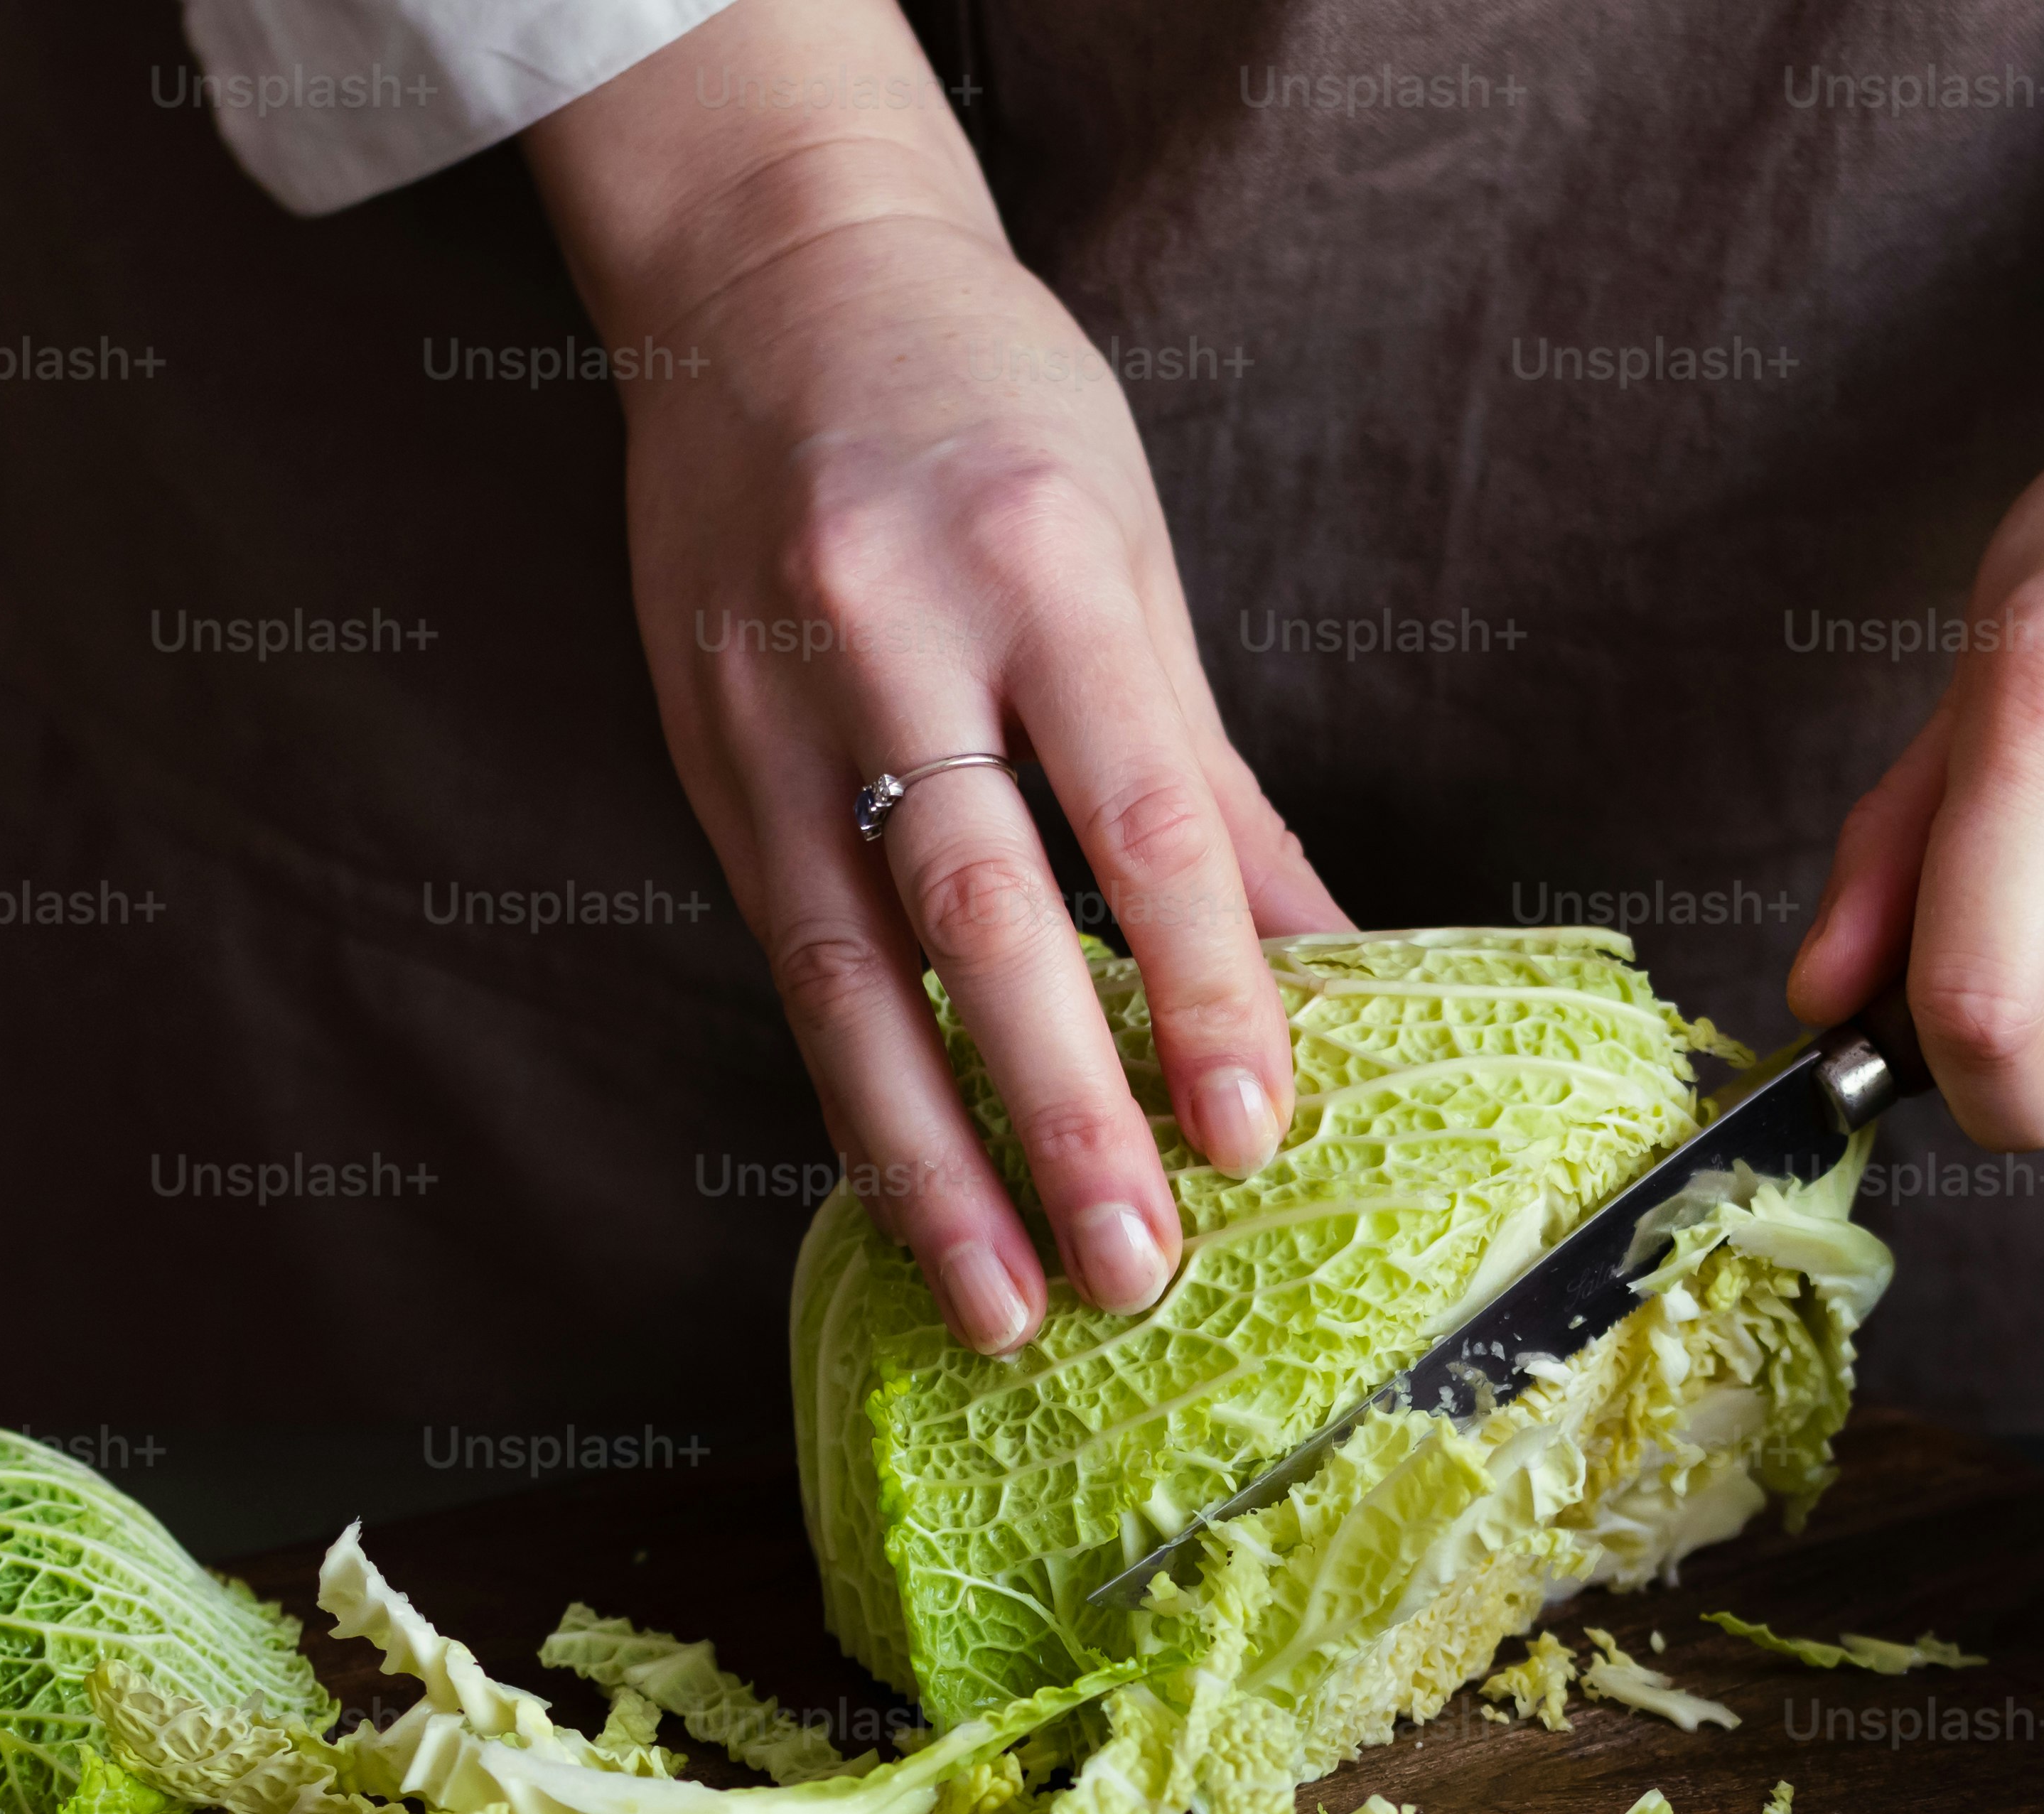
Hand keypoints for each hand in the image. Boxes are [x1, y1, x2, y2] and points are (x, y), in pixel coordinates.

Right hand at [529, 0, 1342, 1352]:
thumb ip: (1213, 780)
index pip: (1138, 821)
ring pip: (849, 973)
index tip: (1252, 1133)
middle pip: (981, 916)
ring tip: (1000, 1306)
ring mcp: (770, 701)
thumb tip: (1342, 966)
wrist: (767, 276)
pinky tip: (907, 1198)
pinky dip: (853, 1089)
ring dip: (931, 1160)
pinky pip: (789, 954)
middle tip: (1131, 1273)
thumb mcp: (1134, 556)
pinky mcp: (701, 756)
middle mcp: (890, 633)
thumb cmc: (986, 406)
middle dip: (1060, 1114)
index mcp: (1041, 563)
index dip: (1200, 990)